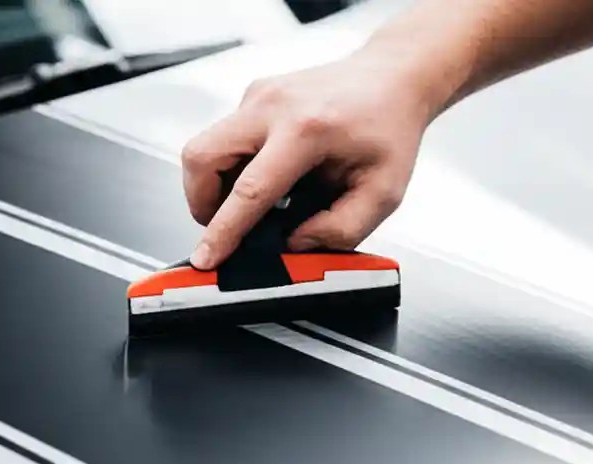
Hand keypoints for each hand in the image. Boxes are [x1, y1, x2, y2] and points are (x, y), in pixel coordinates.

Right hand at [180, 48, 434, 268]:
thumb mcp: (383, 192)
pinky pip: (222, 137)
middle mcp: (274, 106)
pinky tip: (265, 176)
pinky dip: (230, 166)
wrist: (392, 77)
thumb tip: (295, 244)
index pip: (250, 189)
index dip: (223, 230)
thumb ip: (341, 229)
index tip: (206, 257)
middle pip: (203, 157)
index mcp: (308, 130)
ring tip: (245, 205)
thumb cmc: (389, 128)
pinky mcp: (253, 96)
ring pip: (204, 147)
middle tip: (222, 227)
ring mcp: (258, 96)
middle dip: (200, 203)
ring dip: (211, 186)